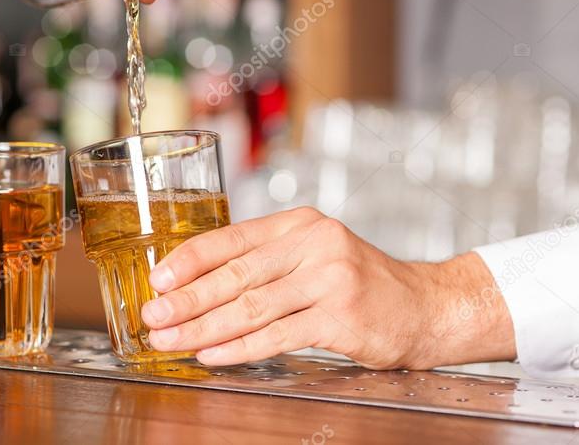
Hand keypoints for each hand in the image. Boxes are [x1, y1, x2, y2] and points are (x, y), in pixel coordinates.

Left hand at [140, 207, 515, 367]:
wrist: (424, 306)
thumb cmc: (360, 282)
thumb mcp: (314, 253)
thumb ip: (266, 260)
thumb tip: (199, 282)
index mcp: (299, 223)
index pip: (232, 238)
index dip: (190, 259)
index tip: (159, 278)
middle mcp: (314, 243)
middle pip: (235, 275)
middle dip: (187, 299)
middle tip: (155, 316)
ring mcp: (329, 279)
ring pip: (250, 307)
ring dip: (204, 328)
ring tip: (173, 340)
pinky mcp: (340, 316)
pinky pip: (276, 335)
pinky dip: (239, 348)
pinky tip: (213, 356)